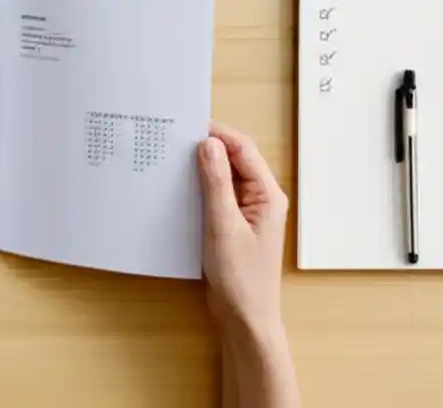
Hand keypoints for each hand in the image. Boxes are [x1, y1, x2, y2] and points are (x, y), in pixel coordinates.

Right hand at [197, 121, 287, 333]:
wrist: (245, 318)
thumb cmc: (242, 279)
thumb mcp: (223, 227)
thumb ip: (216, 184)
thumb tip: (208, 145)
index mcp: (268, 195)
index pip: (243, 149)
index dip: (218, 133)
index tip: (188, 125)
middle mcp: (262, 198)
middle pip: (235, 158)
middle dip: (209, 146)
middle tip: (176, 139)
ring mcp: (249, 211)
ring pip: (225, 176)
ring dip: (203, 167)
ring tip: (174, 160)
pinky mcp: (235, 223)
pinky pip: (219, 194)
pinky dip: (202, 187)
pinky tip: (182, 188)